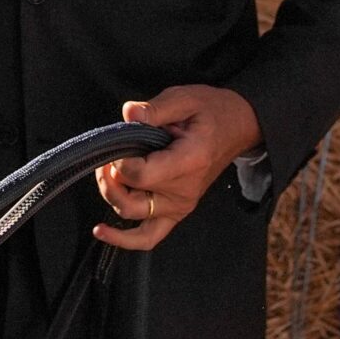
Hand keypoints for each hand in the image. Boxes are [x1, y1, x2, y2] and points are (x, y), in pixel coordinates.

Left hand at [91, 85, 262, 251]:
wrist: (237, 128)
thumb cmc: (210, 112)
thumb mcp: (185, 98)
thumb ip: (155, 108)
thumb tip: (129, 113)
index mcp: (189, 162)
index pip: (140, 176)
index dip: (119, 161)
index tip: (117, 143)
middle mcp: (184, 191)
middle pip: (131, 202)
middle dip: (109, 180)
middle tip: (106, 156)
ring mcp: (181, 206)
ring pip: (133, 216)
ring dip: (112, 197)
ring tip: (105, 174)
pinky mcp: (176, 212)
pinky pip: (149, 237)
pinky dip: (124, 239)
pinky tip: (102, 231)